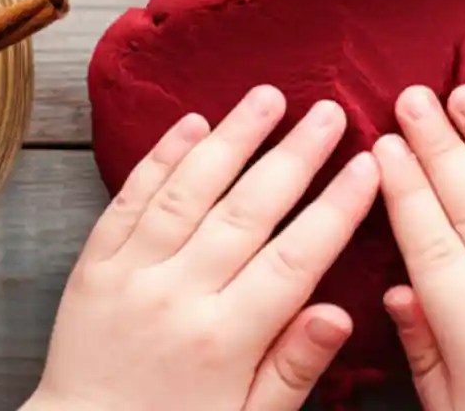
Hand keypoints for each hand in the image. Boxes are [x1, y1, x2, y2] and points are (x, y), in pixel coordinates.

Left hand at [24, 86, 380, 410]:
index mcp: (226, 340)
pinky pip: (130, 200)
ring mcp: (132, 275)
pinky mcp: (95, 266)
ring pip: (190, 191)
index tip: (369, 165)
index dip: (336, 207)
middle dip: (295, 156)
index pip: (295, 259)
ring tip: (269, 97)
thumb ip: (293, 367)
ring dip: (233, 138)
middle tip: (331, 113)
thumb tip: (339, 313)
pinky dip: (159, 158)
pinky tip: (191, 124)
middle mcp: (179, 297)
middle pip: (248, 211)